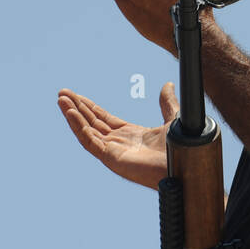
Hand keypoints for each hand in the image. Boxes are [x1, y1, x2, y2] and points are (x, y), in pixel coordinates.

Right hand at [57, 82, 180, 189]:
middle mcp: (119, 144)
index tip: (76, 95)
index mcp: (131, 135)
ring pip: (87, 130)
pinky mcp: (111, 159)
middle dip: (77, 107)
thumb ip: (167, 103)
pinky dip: (78, 127)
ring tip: (61, 99)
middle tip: (62, 93)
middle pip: (92, 122)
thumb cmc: (182, 149)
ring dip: (73, 115)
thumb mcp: (173, 118)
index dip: (89, 106)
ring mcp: (114, 152)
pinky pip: (90, 142)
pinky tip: (70, 113)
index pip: (103, 118)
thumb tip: (167, 85)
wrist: (188, 164)